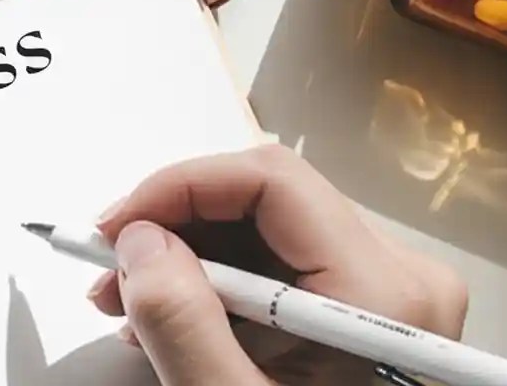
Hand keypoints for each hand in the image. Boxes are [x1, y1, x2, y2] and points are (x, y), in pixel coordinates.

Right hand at [91, 144, 468, 385]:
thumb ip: (184, 325)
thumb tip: (138, 241)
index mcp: (383, 293)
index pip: (270, 181)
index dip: (178, 187)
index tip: (112, 228)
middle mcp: (401, 276)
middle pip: (265, 201)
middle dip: (173, 225)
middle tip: (106, 271)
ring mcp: (390, 293)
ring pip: (267, 230)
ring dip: (187, 253)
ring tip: (127, 304)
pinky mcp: (369, 311)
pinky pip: (281, 266)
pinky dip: (218, 283)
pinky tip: (174, 317)